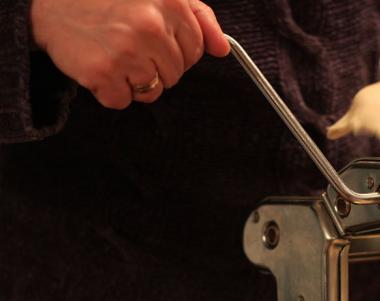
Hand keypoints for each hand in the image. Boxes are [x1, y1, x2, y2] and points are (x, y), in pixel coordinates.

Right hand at [30, 0, 229, 108]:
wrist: (46, 0)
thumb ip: (198, 16)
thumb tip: (222, 49)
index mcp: (170, 3)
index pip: (195, 51)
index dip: (176, 52)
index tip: (154, 43)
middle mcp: (151, 27)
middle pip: (176, 74)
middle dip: (156, 67)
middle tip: (128, 46)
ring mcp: (127, 51)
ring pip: (153, 91)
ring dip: (134, 81)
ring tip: (114, 55)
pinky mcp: (103, 72)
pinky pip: (123, 101)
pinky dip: (111, 91)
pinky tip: (99, 66)